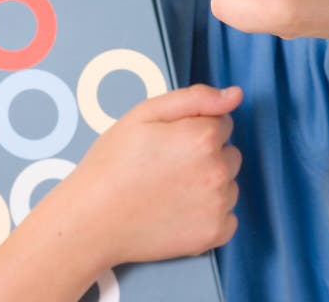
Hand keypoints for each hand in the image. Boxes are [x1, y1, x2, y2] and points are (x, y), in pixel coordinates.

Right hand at [66, 84, 242, 267]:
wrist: (93, 219)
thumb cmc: (114, 161)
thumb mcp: (145, 114)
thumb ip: (195, 98)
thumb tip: (235, 95)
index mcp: (203, 137)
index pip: (222, 122)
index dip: (194, 127)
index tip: (170, 140)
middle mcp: (218, 171)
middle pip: (229, 152)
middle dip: (206, 154)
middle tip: (168, 164)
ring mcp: (219, 206)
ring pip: (229, 183)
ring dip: (209, 183)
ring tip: (171, 188)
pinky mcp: (214, 235)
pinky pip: (228, 216)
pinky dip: (210, 213)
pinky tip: (180, 211)